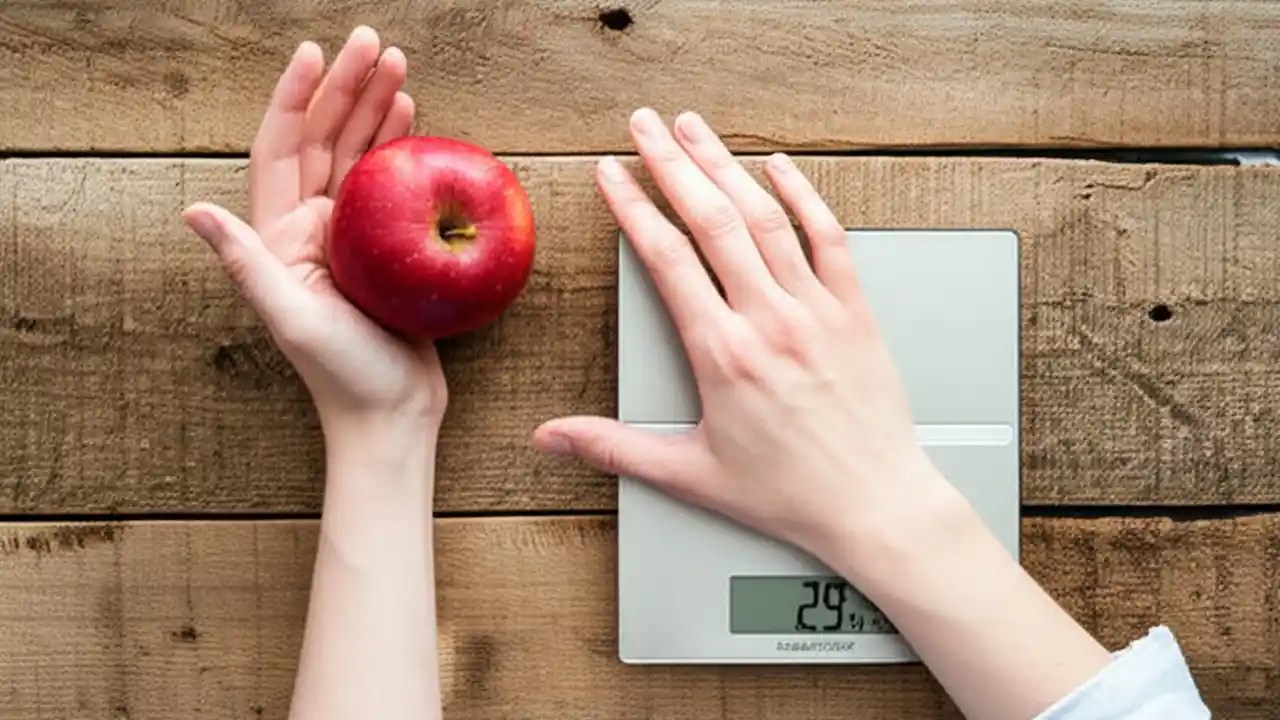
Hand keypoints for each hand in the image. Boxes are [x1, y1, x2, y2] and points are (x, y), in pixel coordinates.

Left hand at [182, 27, 446, 431]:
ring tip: (401, 68)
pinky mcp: (388, 250)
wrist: (391, 414)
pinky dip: (404, 150)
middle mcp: (313, 228)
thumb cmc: (342, 373)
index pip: (284, 149)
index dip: (296, 97)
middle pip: (327, 140)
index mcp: (281, 236)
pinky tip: (417, 122)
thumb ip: (246, 263)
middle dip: (348, 87)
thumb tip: (194, 210)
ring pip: (361, 156)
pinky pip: (393, 186)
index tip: (316, 52)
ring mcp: (351, 237)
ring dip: (378, 110)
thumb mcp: (290, 317)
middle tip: (376, 43)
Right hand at [533, 108, 956, 561]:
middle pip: (712, 220)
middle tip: (644, 124)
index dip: (633, 207)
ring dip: (726, 166)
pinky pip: (830, 237)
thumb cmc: (788, 494)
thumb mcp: (690, 475)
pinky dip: (804, 196)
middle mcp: (769, 321)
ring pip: (766, 218)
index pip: (666, 259)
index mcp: (722, 355)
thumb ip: (615, 448)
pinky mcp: (855, 312)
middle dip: (671, 163)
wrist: (874, 505)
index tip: (611, 174)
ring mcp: (817, 310)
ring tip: (695, 129)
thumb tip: (553, 438)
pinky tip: (781, 166)